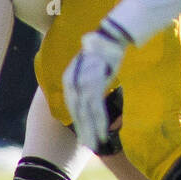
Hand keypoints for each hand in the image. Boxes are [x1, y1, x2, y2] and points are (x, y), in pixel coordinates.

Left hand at [62, 23, 128, 150]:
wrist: (110, 35)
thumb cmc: (102, 48)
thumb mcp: (90, 63)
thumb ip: (86, 76)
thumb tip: (88, 83)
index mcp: (69, 78)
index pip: (72, 104)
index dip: (78, 120)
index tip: (83, 132)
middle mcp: (73, 83)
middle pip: (77, 112)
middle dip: (83, 129)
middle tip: (88, 144)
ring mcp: (83, 85)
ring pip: (86, 114)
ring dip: (91, 131)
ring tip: (95, 145)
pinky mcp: (95, 85)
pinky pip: (96, 109)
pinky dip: (99, 123)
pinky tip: (101, 134)